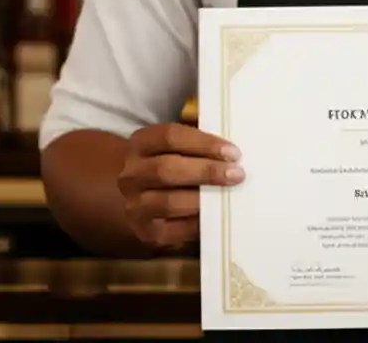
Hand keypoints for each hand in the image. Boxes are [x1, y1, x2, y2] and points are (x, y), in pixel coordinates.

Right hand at [117, 123, 244, 250]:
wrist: (146, 197)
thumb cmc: (174, 165)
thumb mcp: (180, 146)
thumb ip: (200, 142)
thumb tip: (230, 145)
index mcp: (140, 144)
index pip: (169, 136)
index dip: (203, 143)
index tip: (233, 152)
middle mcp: (131, 174)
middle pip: (166, 169)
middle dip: (206, 171)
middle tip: (237, 174)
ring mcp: (135, 205)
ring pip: (169, 202)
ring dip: (203, 198)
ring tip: (228, 194)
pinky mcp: (146, 232)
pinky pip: (174, 229)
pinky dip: (198, 222)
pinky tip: (215, 215)